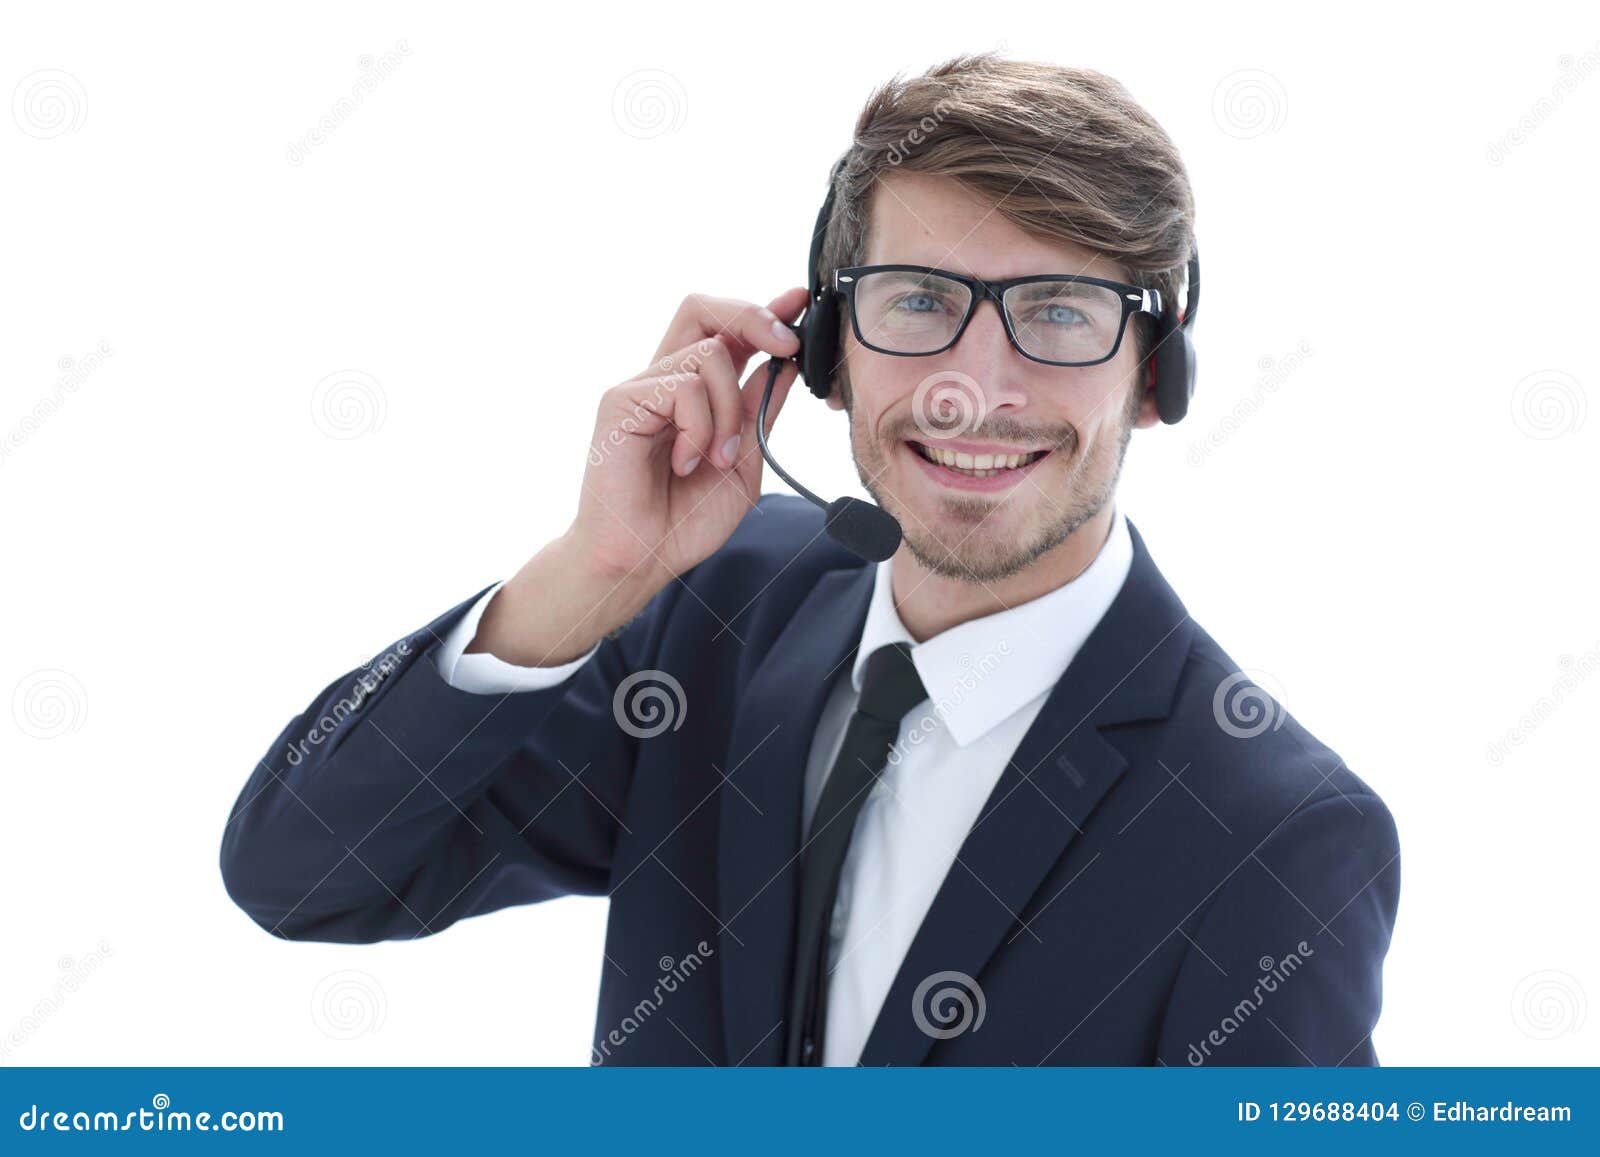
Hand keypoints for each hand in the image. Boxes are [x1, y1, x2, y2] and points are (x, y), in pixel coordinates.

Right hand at [466, 288, 806, 666]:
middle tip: (785, 346)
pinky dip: (700, 429)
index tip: (799, 302)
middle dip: (752, 316)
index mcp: (695, 392)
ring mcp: (641, 388)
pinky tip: (685, 462)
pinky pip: (683, 387)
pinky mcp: (621, 401)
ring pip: (708, 355)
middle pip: (703, 308)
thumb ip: (758, 412)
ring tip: (715, 459)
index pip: (727, 332)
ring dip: (728, 411)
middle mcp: (665, 380)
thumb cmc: (683, 521)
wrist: (644, 559)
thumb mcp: (743, 462)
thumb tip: (785, 366)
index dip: (764, 311)